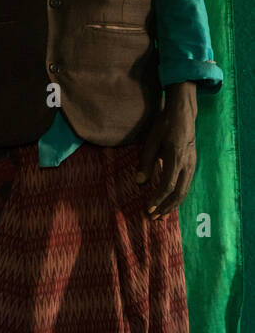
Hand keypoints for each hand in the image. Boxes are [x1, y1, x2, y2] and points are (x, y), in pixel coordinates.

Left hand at [137, 82, 197, 219]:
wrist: (182, 115)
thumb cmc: (164, 126)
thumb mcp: (151, 142)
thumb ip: (145, 163)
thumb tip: (139, 183)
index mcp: (177, 160)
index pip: (168, 186)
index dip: (158, 199)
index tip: (148, 208)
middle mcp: (188, 165)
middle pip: (179, 193)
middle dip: (166, 207)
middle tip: (153, 217)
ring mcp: (192, 165)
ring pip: (185, 190)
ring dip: (172, 204)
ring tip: (161, 214)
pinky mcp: (192, 164)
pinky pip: (186, 184)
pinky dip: (177, 195)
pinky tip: (169, 200)